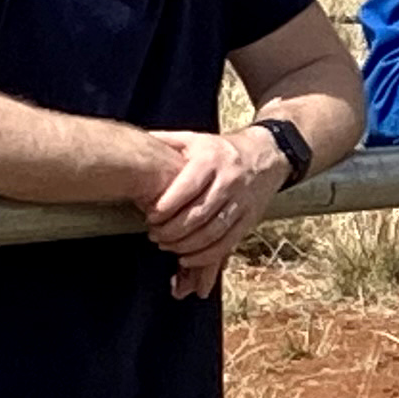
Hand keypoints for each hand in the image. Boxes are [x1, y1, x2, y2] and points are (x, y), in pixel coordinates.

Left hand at [140, 125, 285, 281]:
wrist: (266, 155)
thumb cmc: (220, 150)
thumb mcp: (194, 139)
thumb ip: (165, 142)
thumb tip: (131, 143)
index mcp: (211, 160)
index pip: (187, 188)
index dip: (166, 206)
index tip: (150, 217)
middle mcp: (229, 181)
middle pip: (198, 214)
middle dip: (172, 230)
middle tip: (154, 235)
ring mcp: (241, 202)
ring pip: (212, 232)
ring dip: (186, 245)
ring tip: (166, 246)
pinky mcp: (249, 219)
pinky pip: (227, 243)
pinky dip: (205, 255)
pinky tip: (187, 258)